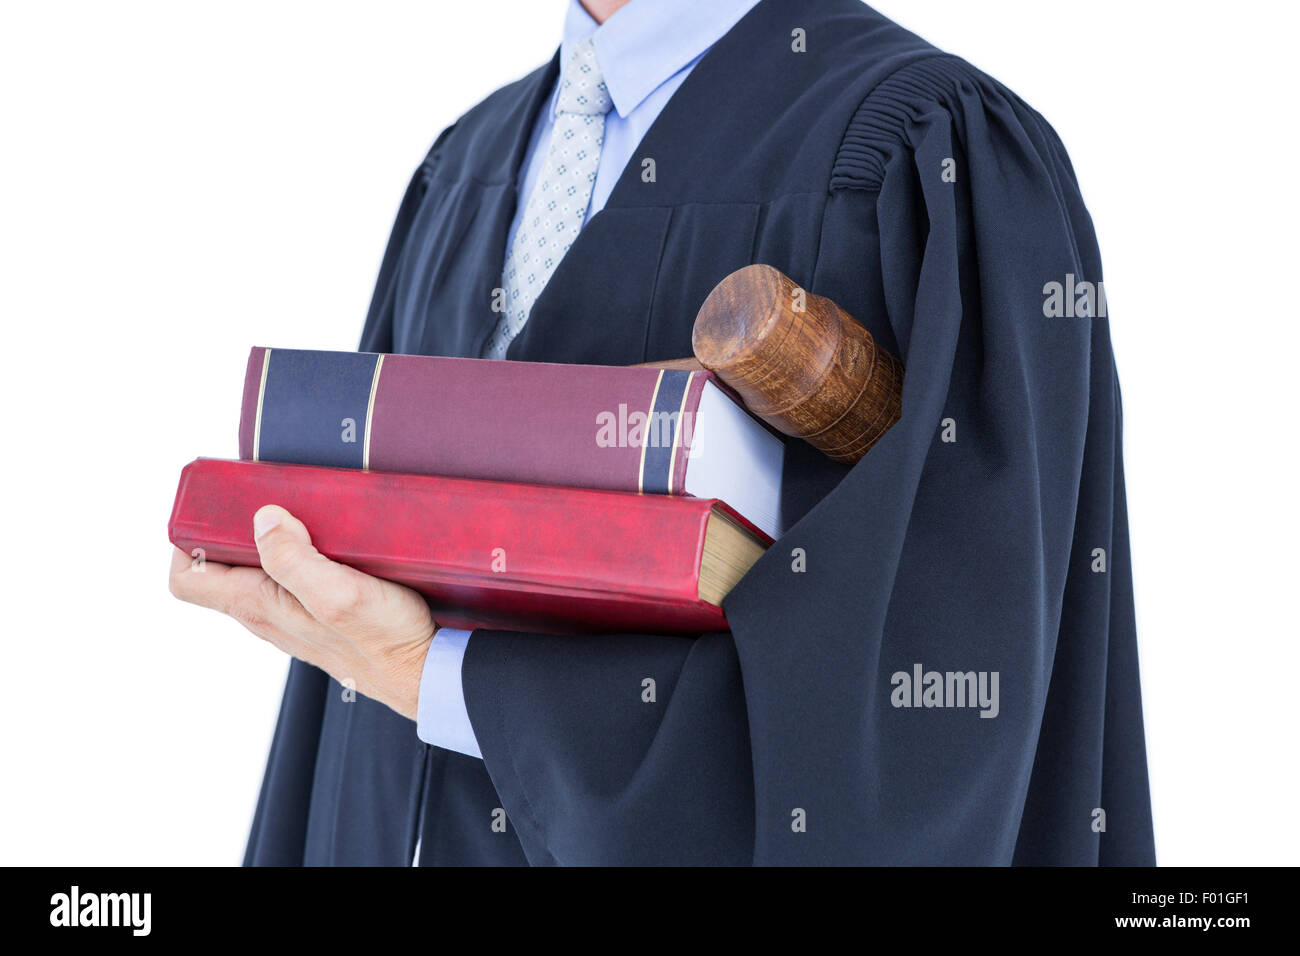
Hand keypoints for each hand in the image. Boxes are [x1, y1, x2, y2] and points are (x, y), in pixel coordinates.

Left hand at [168, 504, 435, 719]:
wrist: (424, 673)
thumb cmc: (385, 641)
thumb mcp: (338, 592)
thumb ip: (293, 558)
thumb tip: (262, 518)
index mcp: (258, 606)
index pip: (187, 579)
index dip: (186, 542)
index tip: (212, 509)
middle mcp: (266, 616)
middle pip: (219, 572)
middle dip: (230, 531)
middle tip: (264, 498)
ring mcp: (292, 618)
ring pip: (255, 575)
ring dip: (267, 542)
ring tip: (298, 513)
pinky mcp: (318, 616)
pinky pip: (289, 582)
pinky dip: (296, 556)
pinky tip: (328, 542)